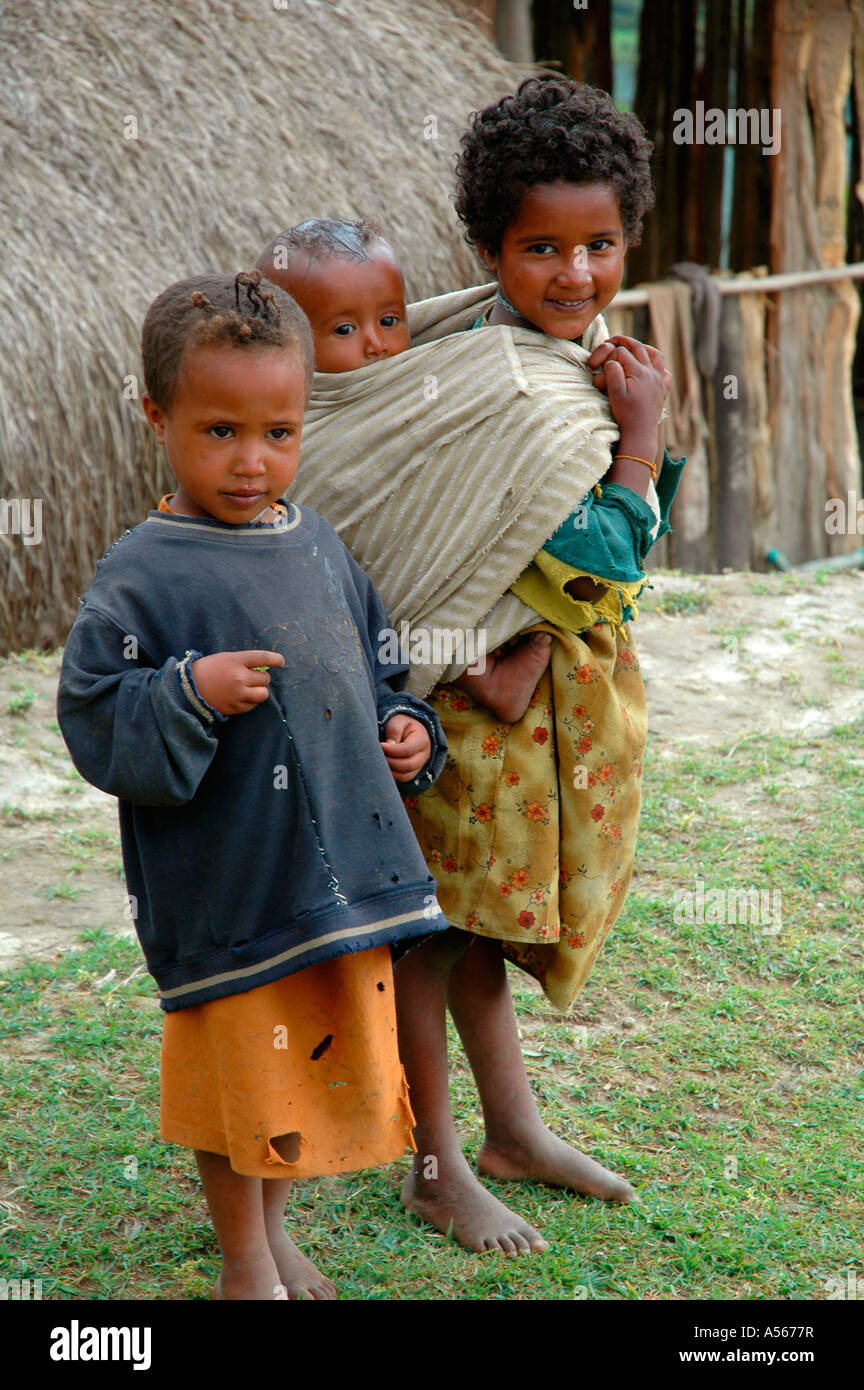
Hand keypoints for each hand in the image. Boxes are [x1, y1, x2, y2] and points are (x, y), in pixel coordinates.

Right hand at [189, 650, 284, 715]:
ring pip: (263, 694)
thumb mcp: (224, 658)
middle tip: (254, 677)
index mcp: (235, 660)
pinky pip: (253, 705)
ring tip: (251, 688)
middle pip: (265, 678)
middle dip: (262, 678)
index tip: (281, 661)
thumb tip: (263, 668)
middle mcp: (238, 677)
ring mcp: (237, 694)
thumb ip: (243, 661)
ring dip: (260, 691)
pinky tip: (241, 696)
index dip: (275, 659)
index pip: (262, 658)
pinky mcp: (235, 707)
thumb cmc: (207, 670)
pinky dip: (251, 701)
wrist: (188, 689)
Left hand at [380, 714, 430, 782]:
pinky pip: (402, 779)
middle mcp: (424, 755)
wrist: (411, 731)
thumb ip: (394, 731)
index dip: (391, 750)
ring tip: (379, 760)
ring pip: (405, 775)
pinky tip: (383, 766)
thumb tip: (389, 746)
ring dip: (390, 770)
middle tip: (378, 755)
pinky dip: (391, 775)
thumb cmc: (403, 725)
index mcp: (422, 740)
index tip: (379, 745)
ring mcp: (420, 766)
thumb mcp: (399, 722)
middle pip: (407, 765)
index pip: (407, 750)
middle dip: (390, 761)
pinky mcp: (413, 772)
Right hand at [586, 336, 669, 458]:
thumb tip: (612, 360)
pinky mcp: (662, 391)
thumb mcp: (614, 392)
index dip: (608, 354)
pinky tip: (652, 369)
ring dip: (645, 349)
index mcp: (638, 371)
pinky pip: (665, 372)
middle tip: (614, 339)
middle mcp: (651, 372)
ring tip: (636, 348)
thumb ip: (612, 372)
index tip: (598, 362)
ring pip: (655, 355)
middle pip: (638, 348)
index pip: (622, 352)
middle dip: (625, 341)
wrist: (641, 433)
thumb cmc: (626, 414)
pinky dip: (658, 367)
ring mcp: (658, 380)